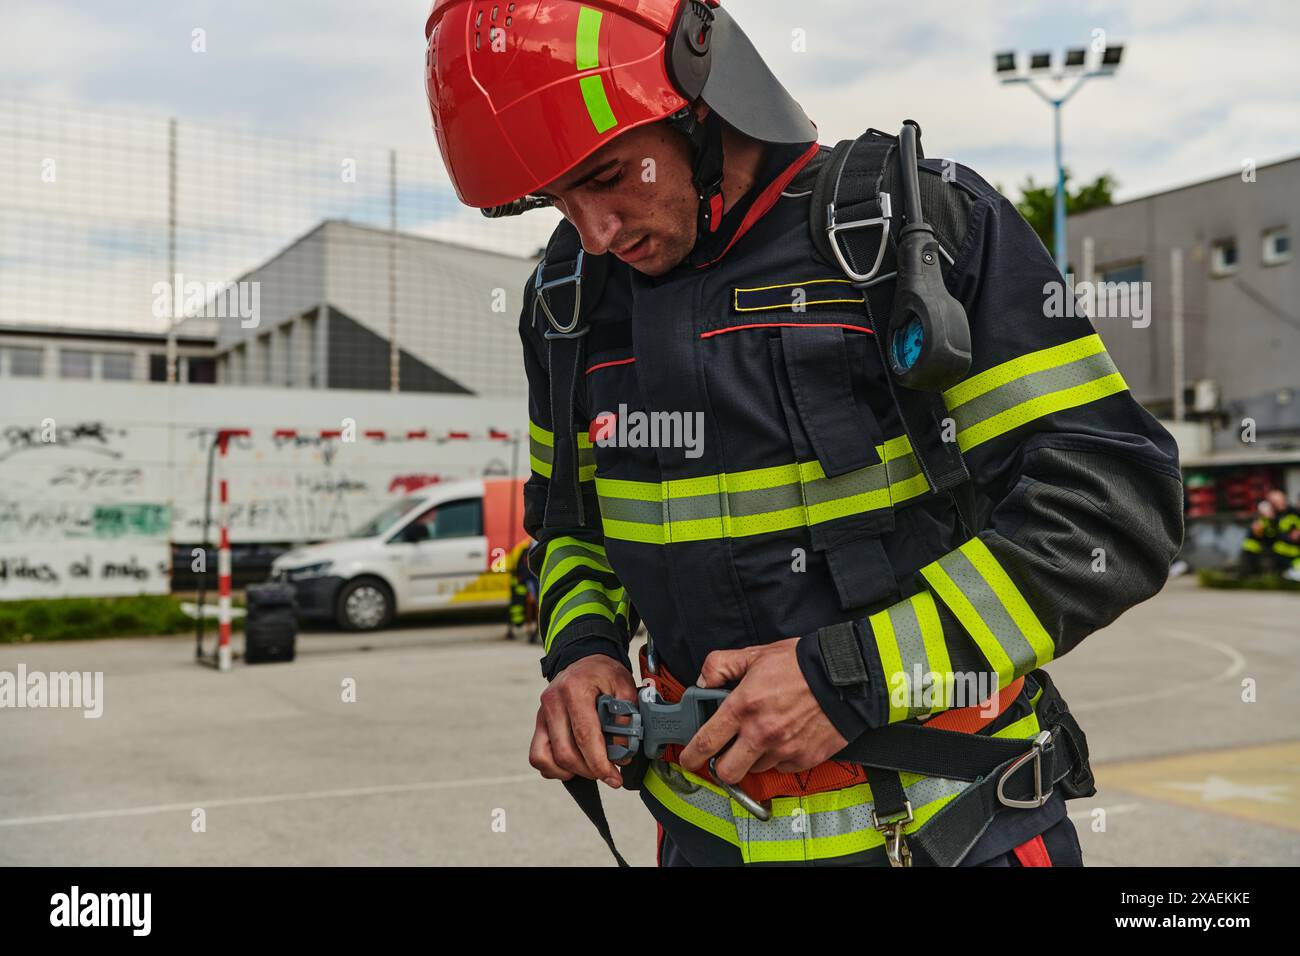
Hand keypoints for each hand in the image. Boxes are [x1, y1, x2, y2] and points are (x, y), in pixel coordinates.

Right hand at [529, 654, 638, 788]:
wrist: (584, 660)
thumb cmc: (603, 674)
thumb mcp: (624, 685)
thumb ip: (626, 715)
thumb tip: (623, 750)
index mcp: (574, 690)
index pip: (584, 736)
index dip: (599, 763)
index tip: (614, 778)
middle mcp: (553, 702)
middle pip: (564, 752)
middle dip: (588, 770)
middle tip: (608, 773)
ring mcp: (542, 714)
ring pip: (546, 758)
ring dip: (569, 771)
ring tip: (589, 767)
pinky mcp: (539, 724)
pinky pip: (537, 756)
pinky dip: (553, 767)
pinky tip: (573, 764)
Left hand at [678, 639, 847, 785]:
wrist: (845, 676)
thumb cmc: (801, 664)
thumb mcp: (754, 654)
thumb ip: (720, 665)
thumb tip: (703, 682)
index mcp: (744, 706)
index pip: (706, 742)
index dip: (691, 755)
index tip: (688, 759)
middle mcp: (761, 733)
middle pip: (727, 772)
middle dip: (722, 766)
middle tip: (725, 754)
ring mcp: (784, 750)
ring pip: (756, 769)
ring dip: (753, 757)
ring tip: (764, 734)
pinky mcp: (804, 759)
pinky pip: (782, 767)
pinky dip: (779, 757)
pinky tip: (786, 736)